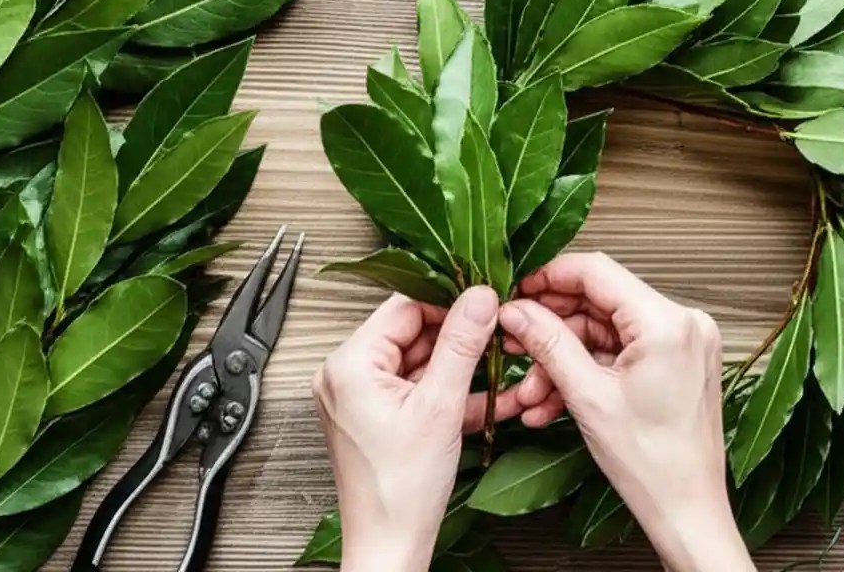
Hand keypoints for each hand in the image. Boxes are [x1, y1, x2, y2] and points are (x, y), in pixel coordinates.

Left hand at [313, 288, 522, 571]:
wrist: (390, 545)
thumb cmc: (399, 491)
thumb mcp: (442, 405)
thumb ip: (462, 344)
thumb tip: (478, 297)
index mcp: (349, 365)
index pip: (405, 306)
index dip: (450, 304)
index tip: (486, 305)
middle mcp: (345, 376)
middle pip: (413, 333)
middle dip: (459, 340)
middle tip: (498, 338)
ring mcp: (359, 398)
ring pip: (419, 362)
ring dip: (460, 368)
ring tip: (497, 371)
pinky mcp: (376, 417)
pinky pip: (416, 389)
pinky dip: (448, 393)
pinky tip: (484, 399)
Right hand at [498, 253, 754, 571]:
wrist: (687, 510)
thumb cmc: (652, 465)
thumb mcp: (587, 397)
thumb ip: (548, 343)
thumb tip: (515, 310)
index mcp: (668, 324)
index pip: (597, 271)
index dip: (549, 277)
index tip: (516, 291)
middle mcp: (684, 323)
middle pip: (600, 303)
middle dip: (552, 329)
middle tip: (513, 343)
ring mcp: (684, 343)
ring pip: (606, 332)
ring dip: (564, 358)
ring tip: (531, 393)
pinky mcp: (679, 362)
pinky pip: (622, 352)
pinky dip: (588, 371)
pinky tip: (554, 398)